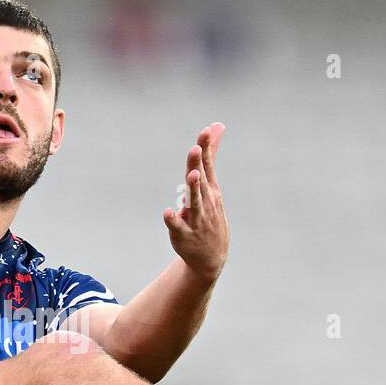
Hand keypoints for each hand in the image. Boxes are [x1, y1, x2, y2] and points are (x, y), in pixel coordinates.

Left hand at [163, 123, 228, 282]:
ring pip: (194, 202)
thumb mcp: (213, 187)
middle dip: (198, 165)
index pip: (208, 167)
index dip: (206, 149)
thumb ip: (211, 157)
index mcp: (210, 191)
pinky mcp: (183, 234)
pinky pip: (177, 226)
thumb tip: (216, 127)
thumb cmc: (210, 216)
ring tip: (192, 175)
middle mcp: (205, 203)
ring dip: (193, 189)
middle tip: (196, 148)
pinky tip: (168, 212)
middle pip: (200, 181)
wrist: (211, 257)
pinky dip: (173, 220)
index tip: (205, 131)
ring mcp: (196, 219)